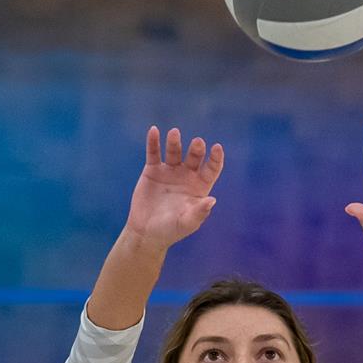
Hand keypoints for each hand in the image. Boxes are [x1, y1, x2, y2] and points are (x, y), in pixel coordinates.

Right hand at [124, 126, 223, 249]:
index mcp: (199, 186)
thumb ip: (199, 213)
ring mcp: (169, 171)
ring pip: (174, 151)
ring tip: (174, 133)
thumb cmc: (170, 230)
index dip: (215, 158)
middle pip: (194, 157)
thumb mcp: (186, 223)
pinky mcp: (152, 170)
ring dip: (174, 142)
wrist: (146, 232)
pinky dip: (153, 142)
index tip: (217, 148)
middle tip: (197, 143)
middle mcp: (187, 175)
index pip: (211, 169)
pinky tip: (153, 131)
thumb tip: (212, 200)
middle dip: (196, 149)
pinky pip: (153, 153)